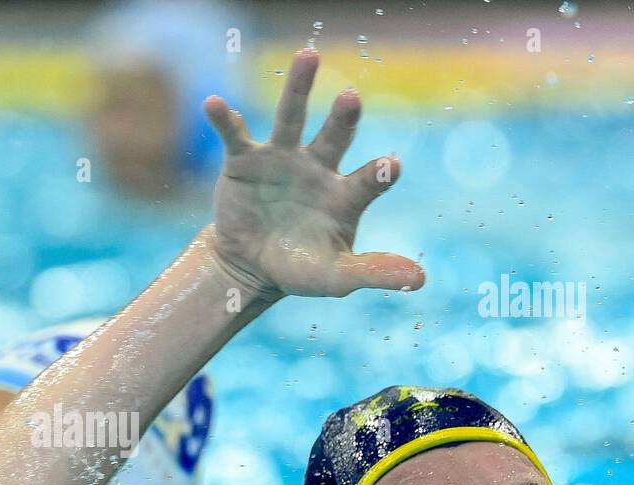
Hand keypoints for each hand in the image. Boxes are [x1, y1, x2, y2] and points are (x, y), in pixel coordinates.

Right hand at [204, 49, 423, 298]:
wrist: (250, 265)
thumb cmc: (300, 267)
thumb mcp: (336, 276)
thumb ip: (374, 272)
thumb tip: (420, 280)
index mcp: (346, 193)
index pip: (370, 179)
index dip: (381, 173)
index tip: (391, 166)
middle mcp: (318, 167)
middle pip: (336, 135)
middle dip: (344, 118)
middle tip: (352, 98)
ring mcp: (281, 158)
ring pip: (291, 117)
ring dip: (299, 87)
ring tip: (309, 55)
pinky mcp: (244, 160)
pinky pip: (235, 135)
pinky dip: (224, 118)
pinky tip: (213, 103)